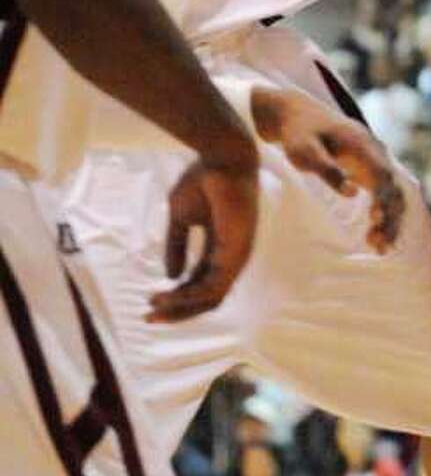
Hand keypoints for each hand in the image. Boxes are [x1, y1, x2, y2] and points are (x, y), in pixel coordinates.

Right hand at [150, 157, 258, 322]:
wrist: (221, 157)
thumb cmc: (204, 180)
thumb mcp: (181, 217)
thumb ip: (177, 246)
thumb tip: (170, 278)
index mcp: (221, 248)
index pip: (200, 284)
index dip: (175, 297)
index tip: (149, 303)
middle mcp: (232, 257)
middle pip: (206, 299)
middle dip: (177, 311)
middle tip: (148, 317)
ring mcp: (237, 257)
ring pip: (210, 299)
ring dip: (180, 307)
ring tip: (153, 306)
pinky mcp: (237, 254)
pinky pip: (213, 288)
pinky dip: (189, 296)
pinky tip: (167, 294)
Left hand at [251, 86, 403, 253]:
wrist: (296, 114)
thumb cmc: (297, 134)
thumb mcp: (304, 152)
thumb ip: (327, 171)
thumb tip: (351, 193)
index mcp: (362, 143)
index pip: (382, 174)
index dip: (383, 198)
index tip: (375, 220)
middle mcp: (374, 151)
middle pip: (394, 187)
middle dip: (390, 217)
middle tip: (379, 245)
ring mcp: (374, 160)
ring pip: (393, 193)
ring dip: (390, 220)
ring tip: (379, 248)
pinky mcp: (368, 169)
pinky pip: (384, 194)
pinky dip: (384, 215)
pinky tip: (377, 236)